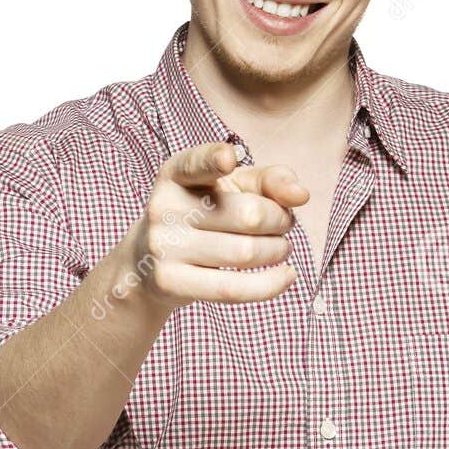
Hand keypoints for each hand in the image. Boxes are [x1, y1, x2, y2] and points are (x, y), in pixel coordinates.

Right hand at [131, 141, 309, 309]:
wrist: (148, 264)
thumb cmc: (203, 216)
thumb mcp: (232, 188)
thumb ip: (270, 181)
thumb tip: (301, 195)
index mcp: (175, 174)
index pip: (195, 163)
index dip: (213, 160)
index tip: (229, 159)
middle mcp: (163, 206)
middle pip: (249, 215)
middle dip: (280, 220)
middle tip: (283, 224)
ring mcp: (163, 246)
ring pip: (246, 253)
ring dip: (278, 251)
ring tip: (279, 248)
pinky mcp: (169, 282)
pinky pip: (232, 288)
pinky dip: (270, 285)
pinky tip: (286, 276)